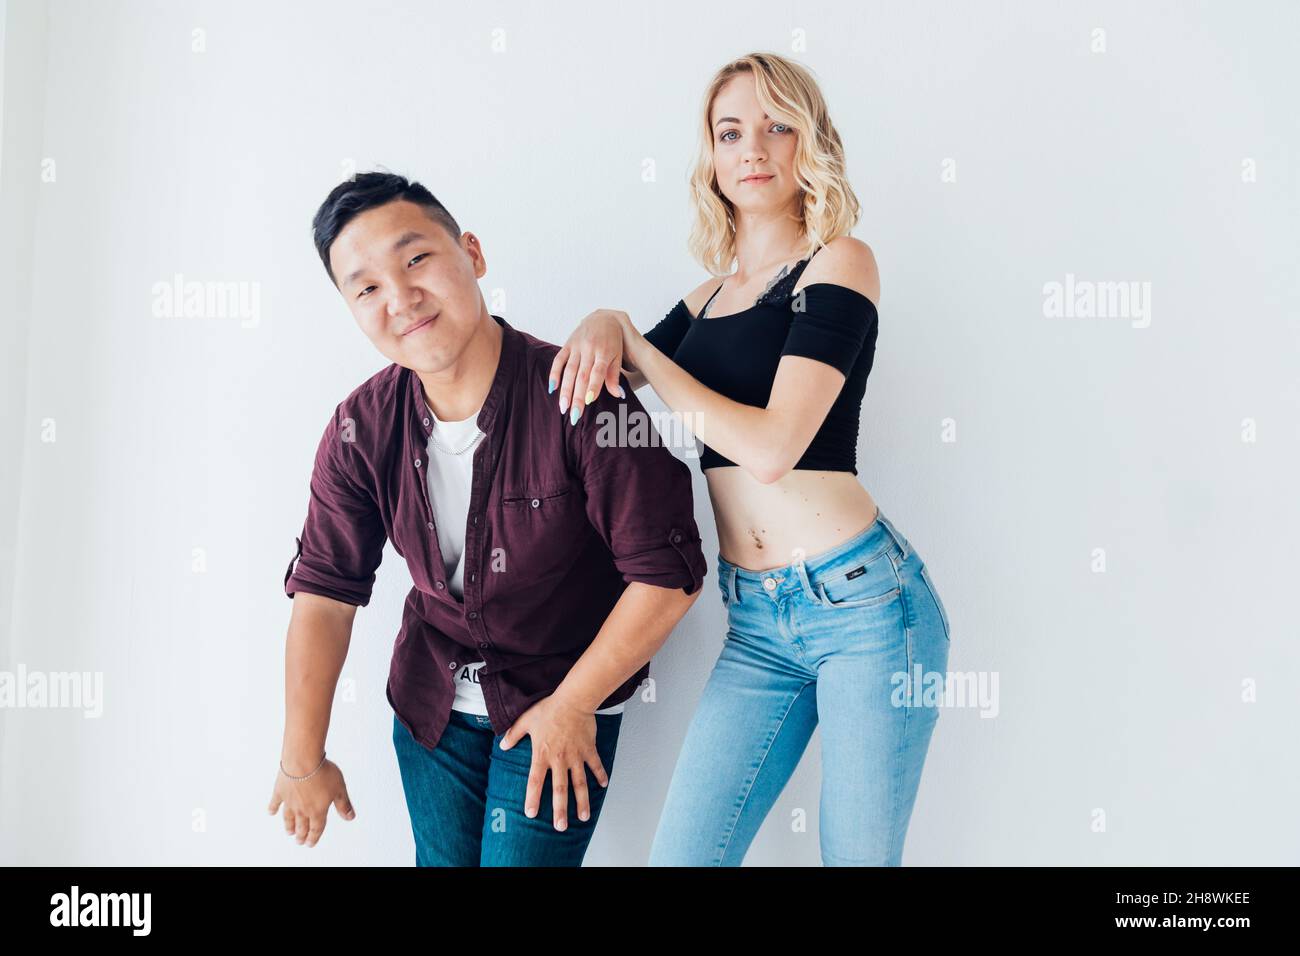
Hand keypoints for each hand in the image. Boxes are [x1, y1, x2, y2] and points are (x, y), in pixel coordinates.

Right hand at [268, 755, 354, 847]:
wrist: (303, 760)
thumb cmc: (323, 773)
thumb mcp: (339, 789)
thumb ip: (343, 805)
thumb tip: (350, 817)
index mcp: (317, 810)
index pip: (316, 828)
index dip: (314, 837)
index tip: (310, 843)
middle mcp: (302, 809)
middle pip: (301, 826)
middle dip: (301, 835)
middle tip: (299, 841)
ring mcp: (289, 801)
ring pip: (288, 817)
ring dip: (289, 825)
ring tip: (289, 832)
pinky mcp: (280, 791)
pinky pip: (275, 802)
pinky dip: (273, 808)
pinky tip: (271, 812)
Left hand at [498, 693, 610, 830]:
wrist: (573, 700)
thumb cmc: (549, 709)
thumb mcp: (526, 720)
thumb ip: (514, 734)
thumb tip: (502, 745)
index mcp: (542, 754)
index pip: (535, 781)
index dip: (533, 798)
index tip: (531, 814)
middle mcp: (559, 759)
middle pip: (560, 789)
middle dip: (560, 810)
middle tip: (561, 827)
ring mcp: (576, 756)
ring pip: (579, 783)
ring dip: (582, 801)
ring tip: (584, 817)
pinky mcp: (588, 749)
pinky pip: (595, 765)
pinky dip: (600, 775)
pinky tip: (603, 786)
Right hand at [548, 309, 630, 421]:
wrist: (604, 317)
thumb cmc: (613, 340)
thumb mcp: (618, 356)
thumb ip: (615, 375)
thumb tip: (618, 395)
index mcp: (604, 352)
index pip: (598, 372)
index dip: (593, 386)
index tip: (589, 401)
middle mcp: (589, 349)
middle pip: (582, 376)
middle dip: (577, 396)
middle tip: (574, 416)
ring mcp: (577, 346)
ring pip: (569, 371)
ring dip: (565, 390)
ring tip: (563, 407)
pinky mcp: (568, 344)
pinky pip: (559, 359)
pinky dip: (554, 373)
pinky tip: (552, 388)